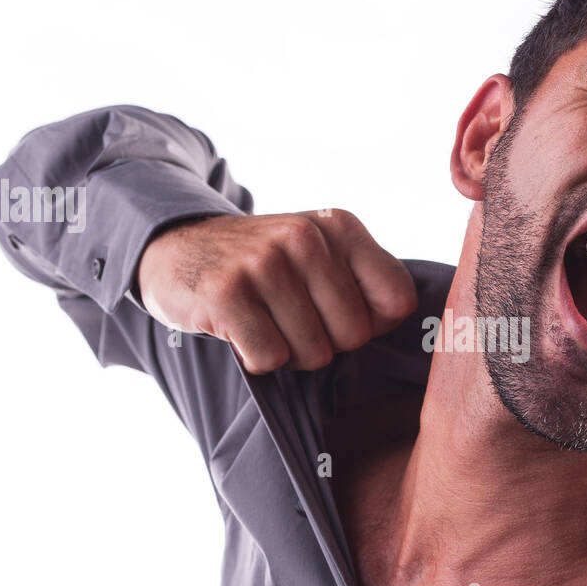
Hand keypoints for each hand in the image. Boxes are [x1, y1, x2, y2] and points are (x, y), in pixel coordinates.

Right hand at [136, 210, 417, 373]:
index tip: (337, 312)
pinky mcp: (227, 293)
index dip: (370, 323)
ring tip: (263, 319)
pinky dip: (255, 358)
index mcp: (340, 227)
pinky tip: (238, 328)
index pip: (397, 301)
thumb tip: (408, 322)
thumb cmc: (265, 267)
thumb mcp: (321, 256)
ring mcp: (265, 263)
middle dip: (324, 342)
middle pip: (354, 336)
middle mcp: (306, 238)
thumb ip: (368, 283)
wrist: (178, 248)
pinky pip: (269, 358)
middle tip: (289, 317)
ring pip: (312, 353)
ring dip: (287, 352)